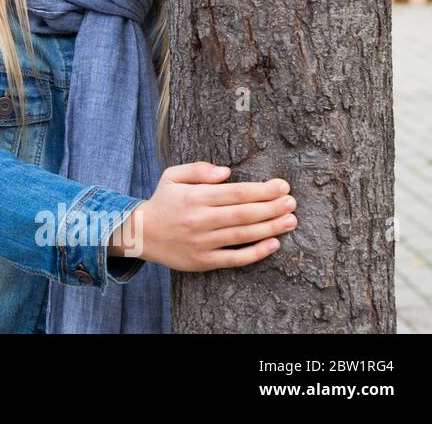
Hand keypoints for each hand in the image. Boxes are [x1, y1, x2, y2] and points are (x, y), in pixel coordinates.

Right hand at [112, 162, 296, 271]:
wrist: (140, 234)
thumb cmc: (162, 202)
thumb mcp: (172, 176)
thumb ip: (198, 169)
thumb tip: (227, 172)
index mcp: (195, 197)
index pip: (237, 193)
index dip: (263, 190)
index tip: (282, 186)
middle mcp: (200, 220)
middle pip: (244, 213)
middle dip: (272, 207)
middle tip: (292, 202)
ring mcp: (203, 242)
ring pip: (243, 235)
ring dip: (270, 228)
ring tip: (290, 221)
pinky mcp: (203, 261)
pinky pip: (235, 258)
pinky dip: (256, 252)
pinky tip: (273, 244)